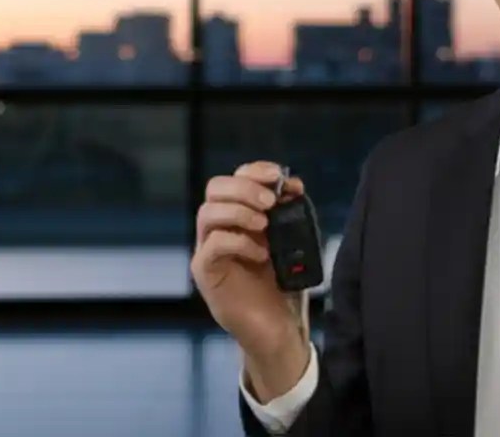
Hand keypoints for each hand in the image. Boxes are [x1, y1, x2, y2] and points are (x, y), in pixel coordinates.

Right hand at [191, 160, 310, 398]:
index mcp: (239, 216)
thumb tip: (294, 186)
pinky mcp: (206, 273)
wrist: (279, 329)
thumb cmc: (284, 285)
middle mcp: (220, 228)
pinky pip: (212, 246)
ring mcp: (209, 250)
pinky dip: (239, 242)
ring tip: (265, 225)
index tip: (281, 177)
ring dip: (240, 212)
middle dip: (245, 187)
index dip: (256, 171)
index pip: (235, 178)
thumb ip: (290, 214)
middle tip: (271, 202)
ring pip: (208, 212)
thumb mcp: (292, 242)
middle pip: (215, 188)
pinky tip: (261, 254)